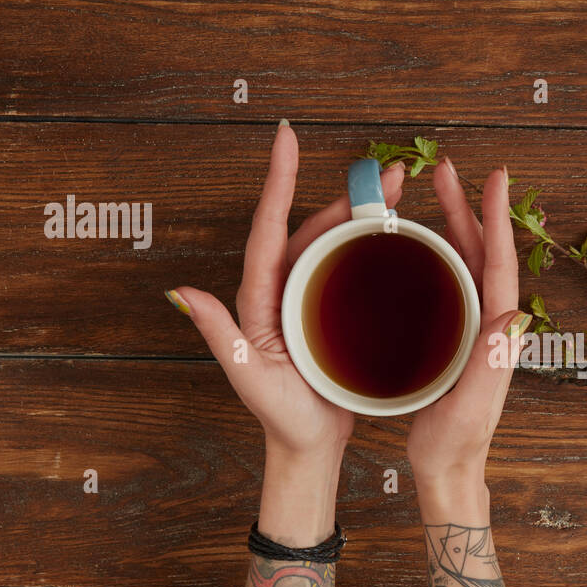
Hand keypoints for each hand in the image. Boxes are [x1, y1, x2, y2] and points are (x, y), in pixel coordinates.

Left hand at [168, 122, 405, 460]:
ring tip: (402, 189)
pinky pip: (356, 267)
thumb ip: (219, 334)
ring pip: (340, 240)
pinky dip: (377, 244)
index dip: (279, 181)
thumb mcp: (248, 377)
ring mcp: (313, 297)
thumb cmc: (280, 417)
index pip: (269, 227)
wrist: (309, 446)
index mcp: (261, 296)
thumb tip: (183, 293)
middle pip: (315, 225)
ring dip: (369, 211)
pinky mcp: (338, 311)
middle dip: (349, 191)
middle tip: (389, 171)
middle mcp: (285, 287)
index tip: (287, 139)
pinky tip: (404, 233)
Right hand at [407, 160, 526, 500]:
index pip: (500, 266)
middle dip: (469, 207)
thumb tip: (515, 314)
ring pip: (466, 262)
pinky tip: (418, 243)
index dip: (497, 219)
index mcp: (496, 334)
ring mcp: (472, 330)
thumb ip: (492, 365)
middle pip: (483, 253)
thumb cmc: (455, 446)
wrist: (447, 472)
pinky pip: (448, 284)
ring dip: (454, 223)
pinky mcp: (454, 338)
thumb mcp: (470, 409)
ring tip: (435, 189)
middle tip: (448, 168)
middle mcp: (489, 325)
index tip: (494, 178)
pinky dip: (436, 253)